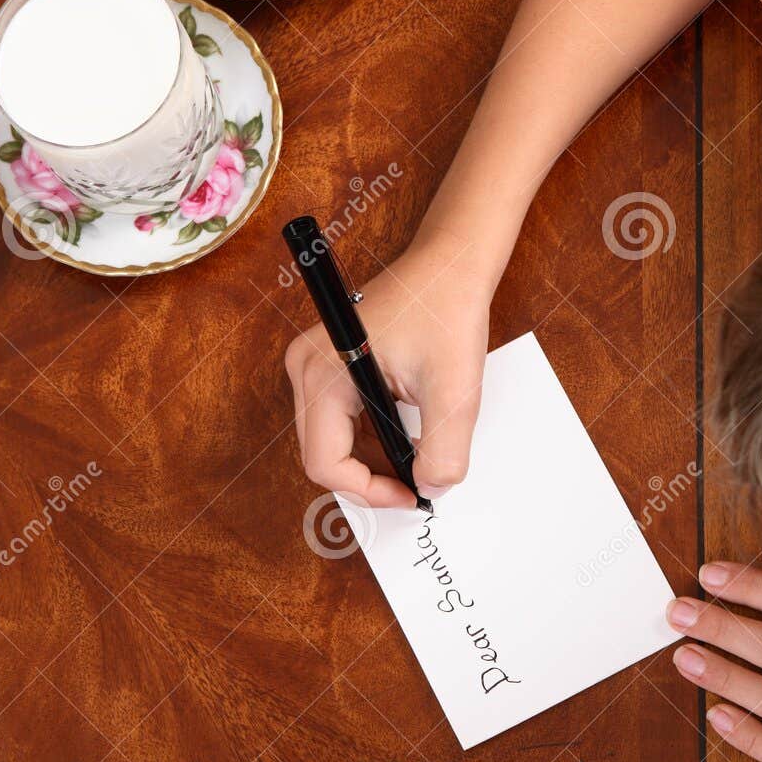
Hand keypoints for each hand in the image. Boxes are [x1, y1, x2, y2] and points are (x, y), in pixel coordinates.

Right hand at [284, 230, 490, 507]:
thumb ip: (444, 451)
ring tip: (417, 457)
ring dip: (373, 460)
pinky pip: (341, 421)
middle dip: (370, 478)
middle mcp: (306, 369)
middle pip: (323, 455)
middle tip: (416, 485)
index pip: (325, 462)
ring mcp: (313, 366)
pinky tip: (406, 435)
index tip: (410, 495)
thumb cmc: (447, 309)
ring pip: (332, 442)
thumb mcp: (455, 390)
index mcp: (324, 373)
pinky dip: (373, 438)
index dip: (368, 491)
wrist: (450, 265)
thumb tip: (431, 489)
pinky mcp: (329, 364)